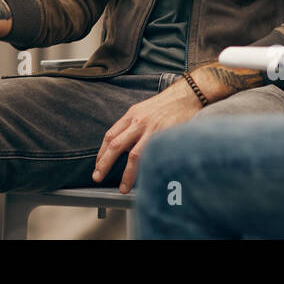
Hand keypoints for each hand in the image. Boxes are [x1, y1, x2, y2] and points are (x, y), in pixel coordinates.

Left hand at [92, 79, 201, 193]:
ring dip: (126, 174)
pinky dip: (146, 168)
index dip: (102, 153)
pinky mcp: (165, 136)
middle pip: (116, 145)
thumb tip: (122, 147)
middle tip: (98, 177)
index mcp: (131, 115)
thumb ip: (132, 126)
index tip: (98, 165)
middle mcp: (139, 122)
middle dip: (104, 164)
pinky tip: (144, 178)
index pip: (110, 136)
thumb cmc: (166, 105)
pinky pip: (152, 156)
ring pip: (134, 155)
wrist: (186, 96)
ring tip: (123, 187)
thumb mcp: (143, 110)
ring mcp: (152, 130)